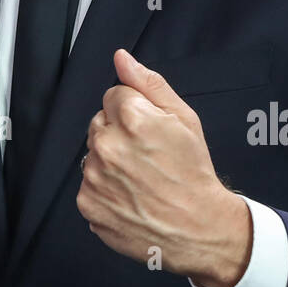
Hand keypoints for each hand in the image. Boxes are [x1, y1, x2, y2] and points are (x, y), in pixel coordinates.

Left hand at [77, 49, 252, 286]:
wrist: (199, 228)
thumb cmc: (194, 172)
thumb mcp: (184, 119)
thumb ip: (149, 84)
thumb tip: (121, 58)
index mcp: (131, 119)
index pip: (113, 96)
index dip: (134, 112)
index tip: (150, 132)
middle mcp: (107, 146)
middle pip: (100, 124)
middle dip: (119, 134)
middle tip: (147, 157)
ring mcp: (94, 177)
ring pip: (93, 154)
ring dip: (110, 162)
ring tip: (140, 179)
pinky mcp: (88, 204)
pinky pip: (89, 184)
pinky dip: (105, 190)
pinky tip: (130, 196)